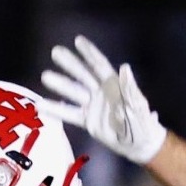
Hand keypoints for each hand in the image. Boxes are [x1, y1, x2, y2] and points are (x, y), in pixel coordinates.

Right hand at [42, 35, 167, 164]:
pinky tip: (42, 106)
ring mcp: (93, 106)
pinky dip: (57, 110)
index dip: (89, 53)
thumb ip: (129, 87)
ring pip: (74, 92)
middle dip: (70, 63)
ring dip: (60, 84)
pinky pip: (70, 114)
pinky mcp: (88, 121)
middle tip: (55, 52)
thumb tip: (125, 67)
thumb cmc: (143, 122)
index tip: (77, 41)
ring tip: (45, 76)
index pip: (99, 65)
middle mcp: (100, 92)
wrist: (140, 144)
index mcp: (113, 84)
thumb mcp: (138, 104)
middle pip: (83, 74)